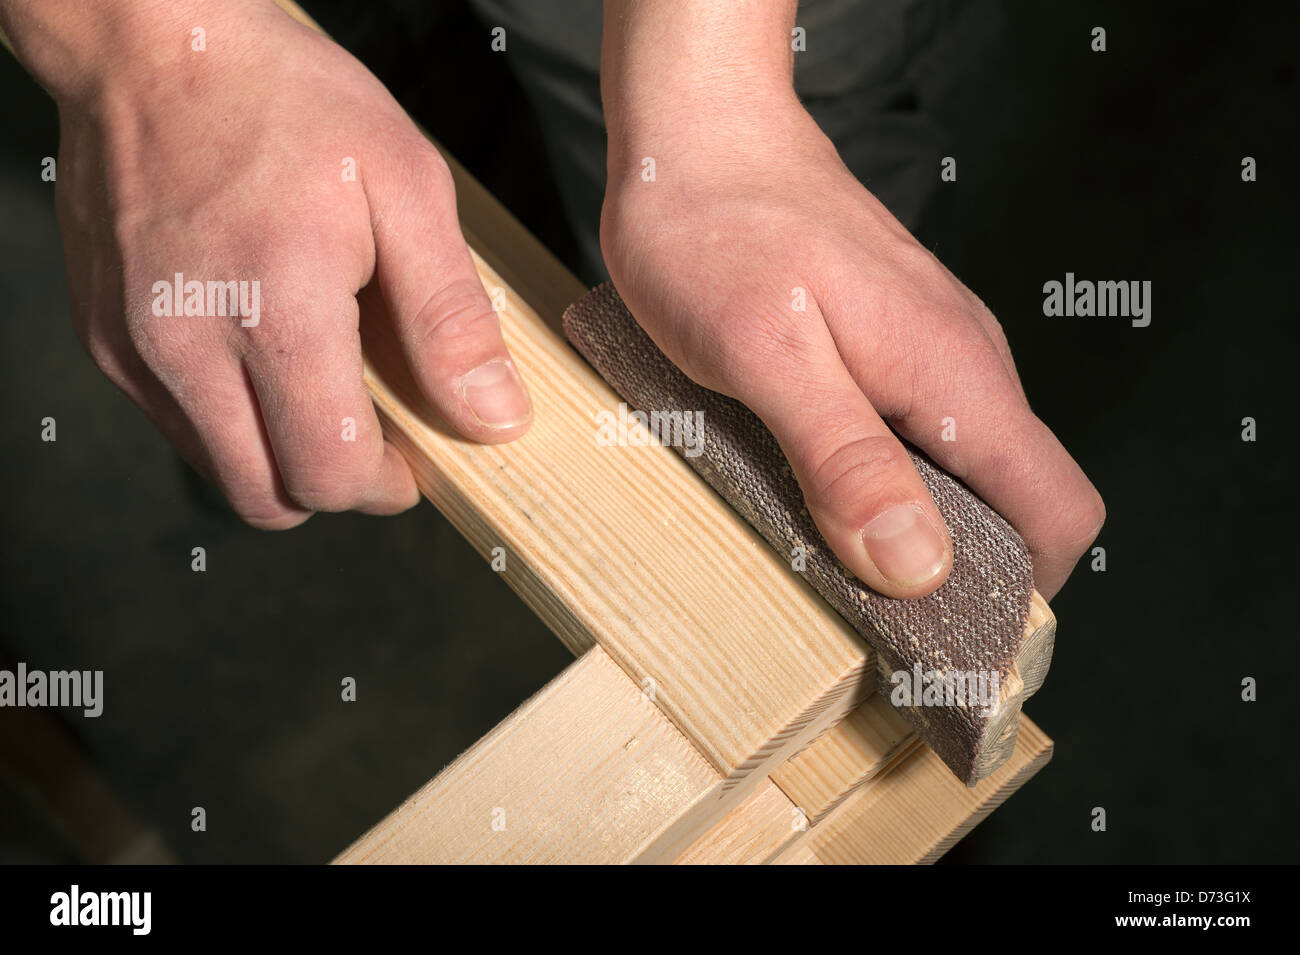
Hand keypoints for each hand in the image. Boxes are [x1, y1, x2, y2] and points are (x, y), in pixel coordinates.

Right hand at [39, 0, 531, 527]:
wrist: (153, 44)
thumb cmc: (284, 102)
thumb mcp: (405, 185)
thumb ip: (450, 316)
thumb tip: (493, 417)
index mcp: (275, 310)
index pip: (328, 474)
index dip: (383, 485)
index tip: (413, 456)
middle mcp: (186, 345)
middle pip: (269, 498)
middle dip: (333, 482)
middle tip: (372, 431)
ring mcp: (132, 347)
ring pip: (220, 471)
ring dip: (279, 456)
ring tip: (318, 383)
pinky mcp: (103, 339)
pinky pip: (177, 424)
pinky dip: (230, 419)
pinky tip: (262, 354)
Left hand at [600, 90, 1103, 600]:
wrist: (698, 137)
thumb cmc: (718, 231)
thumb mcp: (768, 358)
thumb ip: (846, 459)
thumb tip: (920, 563)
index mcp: (954, 375)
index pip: (1058, 507)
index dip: (1023, 588)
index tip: (947, 636)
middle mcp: (962, 365)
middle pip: (1012, 501)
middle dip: (955, 570)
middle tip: (863, 607)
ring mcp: (928, 352)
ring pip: (958, 470)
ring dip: (908, 526)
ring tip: (827, 549)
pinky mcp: (886, 345)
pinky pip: (911, 434)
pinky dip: (877, 480)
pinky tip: (809, 485)